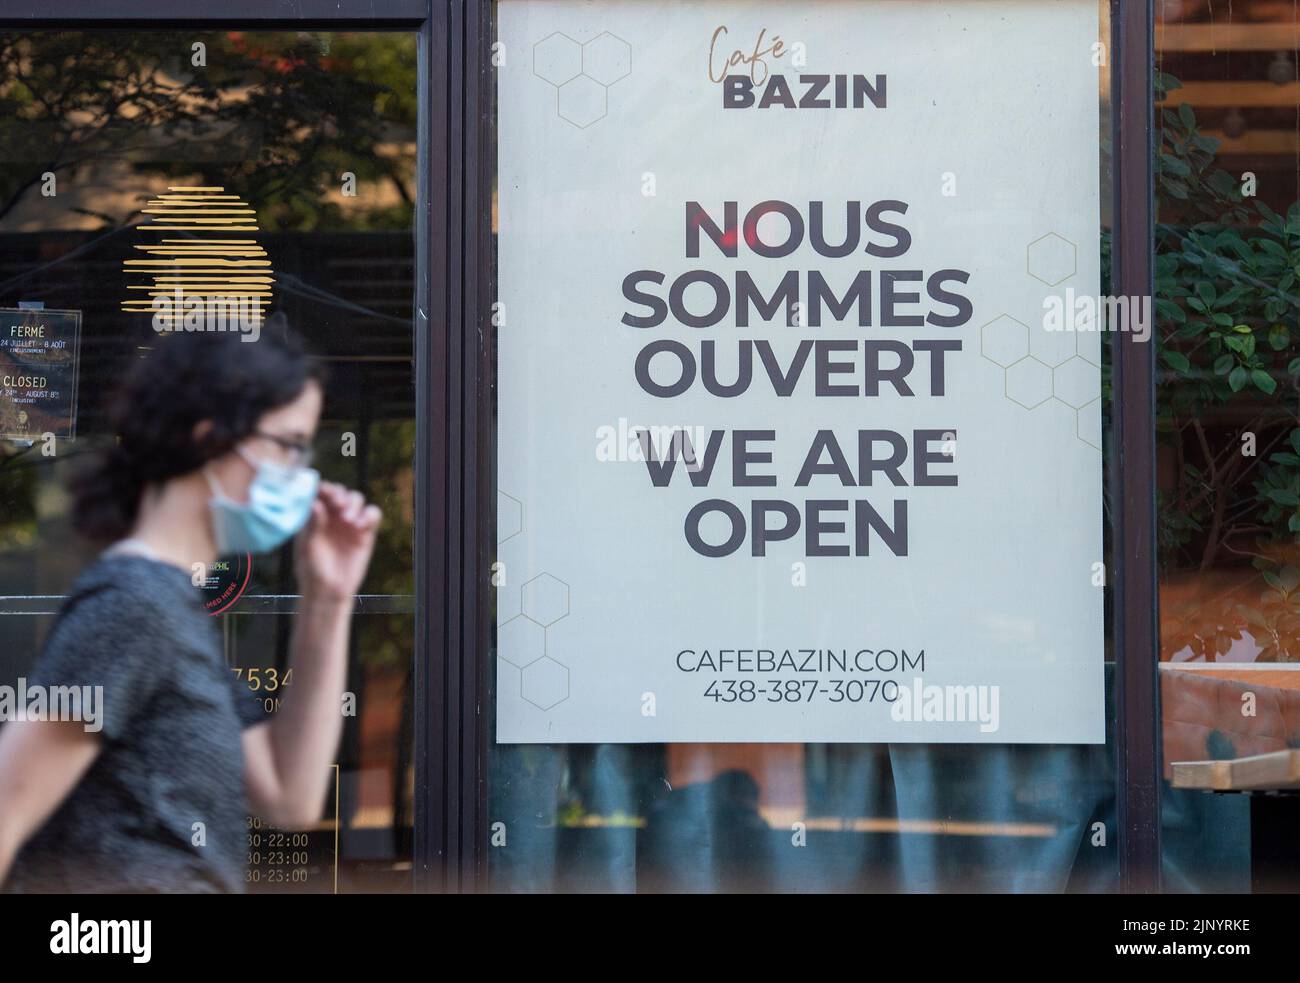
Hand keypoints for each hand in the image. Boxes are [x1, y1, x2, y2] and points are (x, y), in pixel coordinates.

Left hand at [295, 481, 381, 603]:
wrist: (330, 591)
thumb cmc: (312, 569)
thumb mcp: (308, 546)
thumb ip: (313, 524)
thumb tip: (316, 503)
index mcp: (315, 515)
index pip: (320, 493)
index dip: (323, 488)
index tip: (324, 491)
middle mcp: (332, 515)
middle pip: (340, 492)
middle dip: (339, 494)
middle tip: (337, 504)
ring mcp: (349, 522)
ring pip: (356, 499)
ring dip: (353, 503)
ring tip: (348, 520)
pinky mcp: (365, 532)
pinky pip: (372, 514)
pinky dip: (369, 515)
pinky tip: (360, 526)